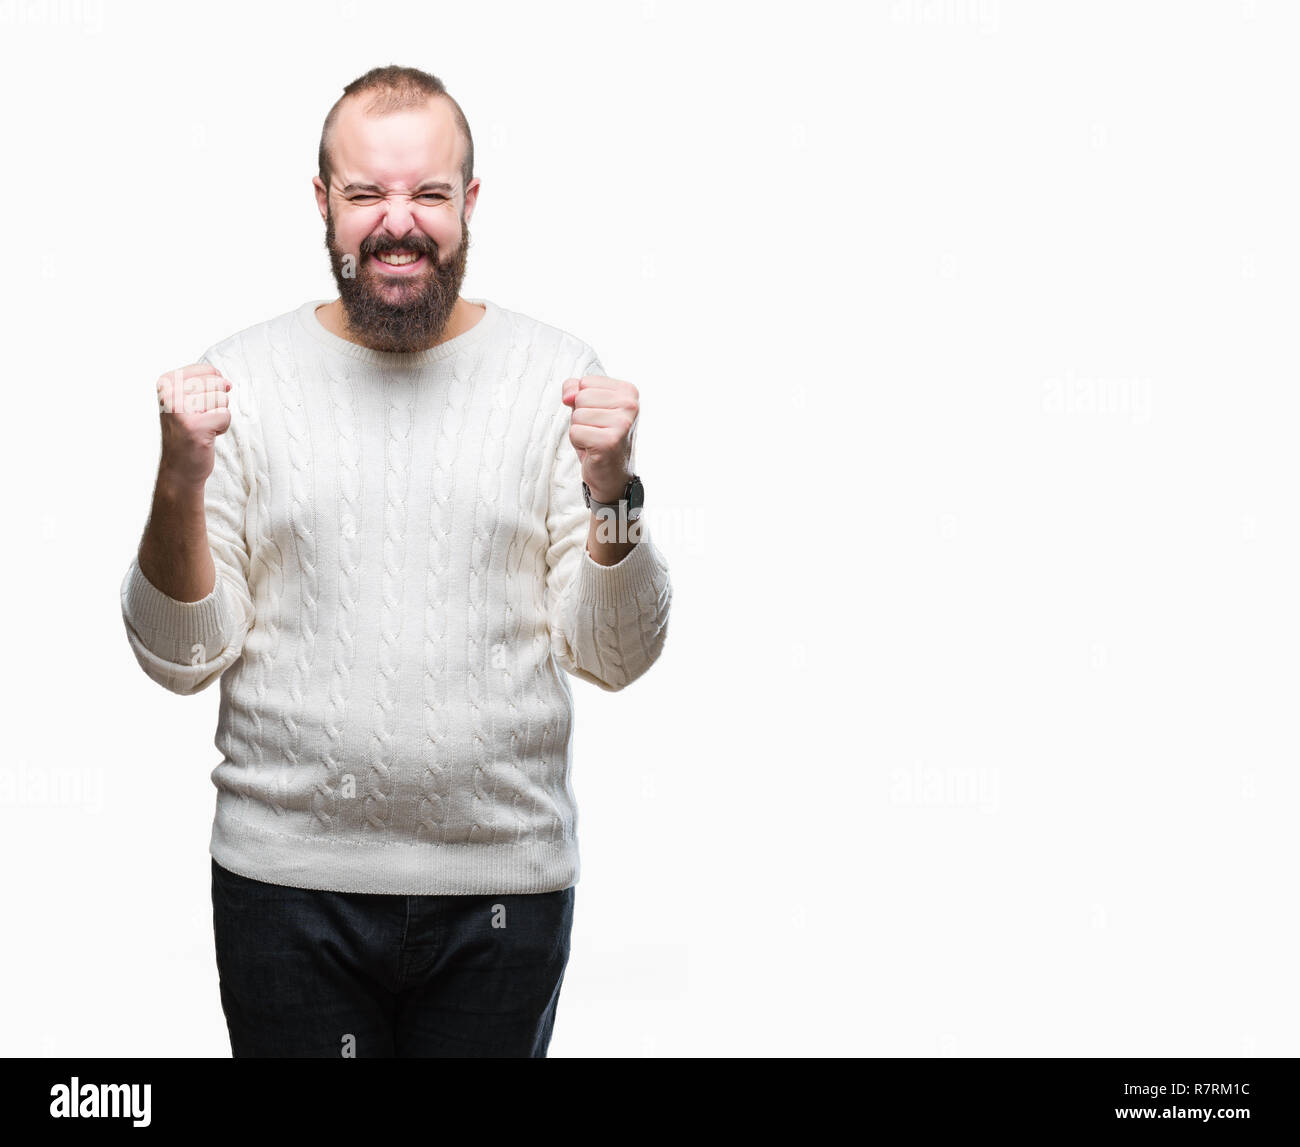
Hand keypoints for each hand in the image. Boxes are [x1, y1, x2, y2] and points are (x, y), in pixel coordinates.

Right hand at [156, 364, 231, 487]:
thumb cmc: (188, 431)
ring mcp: (180, 410)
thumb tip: (228, 382)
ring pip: (223, 399)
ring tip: (202, 427)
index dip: (213, 388)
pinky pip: (226, 416)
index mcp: (166, 382)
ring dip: (218, 416)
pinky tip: (205, 436)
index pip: (209, 371)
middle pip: (217, 384)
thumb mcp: (188, 400)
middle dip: (216, 403)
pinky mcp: (195, 427)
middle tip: (200, 419)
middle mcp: (169, 394)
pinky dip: (221, 428)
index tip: (197, 405)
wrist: (179, 467)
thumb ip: (205, 384)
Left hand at [560, 373, 637, 502]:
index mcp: (628, 392)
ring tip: (594, 440)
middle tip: (596, 431)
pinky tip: (593, 449)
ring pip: (577, 415)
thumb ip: (575, 389)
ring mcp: (622, 423)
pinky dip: (578, 443)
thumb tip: (568, 395)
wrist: (612, 474)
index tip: (599, 417)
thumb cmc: (600, 437)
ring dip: (579, 430)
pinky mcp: (610, 441)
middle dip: (580, 416)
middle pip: (581, 397)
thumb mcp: (587, 407)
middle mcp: (630, 405)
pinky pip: (575, 432)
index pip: (585, 382)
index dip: (583, 402)